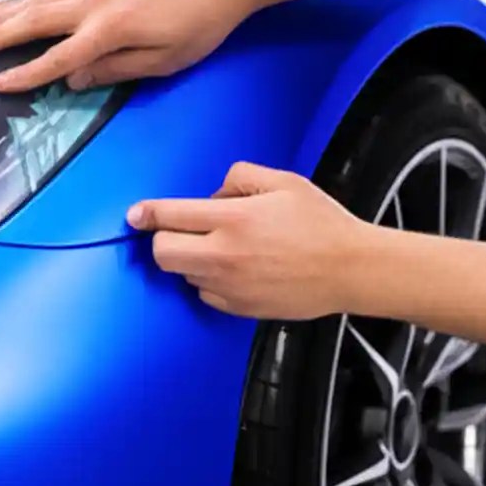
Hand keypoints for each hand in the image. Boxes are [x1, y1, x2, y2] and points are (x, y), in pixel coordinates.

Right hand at [0, 0, 256, 91]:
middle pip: (38, 19)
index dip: (28, 72)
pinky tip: (17, 0)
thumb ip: (116, 69)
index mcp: (111, 29)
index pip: (60, 57)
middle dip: (0, 33)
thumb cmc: (199, 26)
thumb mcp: (164, 60)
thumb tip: (75, 80)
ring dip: (7, 12)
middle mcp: (97, 2)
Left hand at [127, 162, 371, 319]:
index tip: (135, 215)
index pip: (171, 216)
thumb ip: (240, 177)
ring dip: (191, 259)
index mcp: (235, 219)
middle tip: (183, 231)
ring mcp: (230, 286)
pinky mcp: (239, 308)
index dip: (147, 213)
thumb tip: (213, 195)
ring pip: (184, 274)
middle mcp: (225, 255)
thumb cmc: (322, 224)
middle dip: (165, 239)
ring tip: (224, 248)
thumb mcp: (284, 182)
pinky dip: (210, 280)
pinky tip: (236, 269)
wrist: (350, 270)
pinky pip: (205, 293)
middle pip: (163, 254)